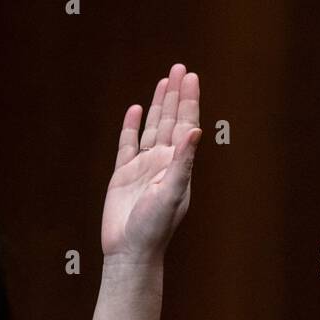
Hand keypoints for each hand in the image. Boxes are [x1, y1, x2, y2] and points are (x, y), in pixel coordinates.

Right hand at [101, 63, 201, 264]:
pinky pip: (127, 144)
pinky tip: (136, 111)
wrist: (130, 251)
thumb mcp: (172, 193)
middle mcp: (163, 162)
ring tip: (164, 82)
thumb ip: (183, 162)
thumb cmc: (154, 228)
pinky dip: (132, 126)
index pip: (185, 124)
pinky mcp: (123, 175)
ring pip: (152, 128)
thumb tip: (195, 131)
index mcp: (178, 165)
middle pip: (171, 120)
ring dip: (158, 105)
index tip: (191, 77)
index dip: (188, 100)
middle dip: (175, 94)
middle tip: (180, 68)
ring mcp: (143, 167)